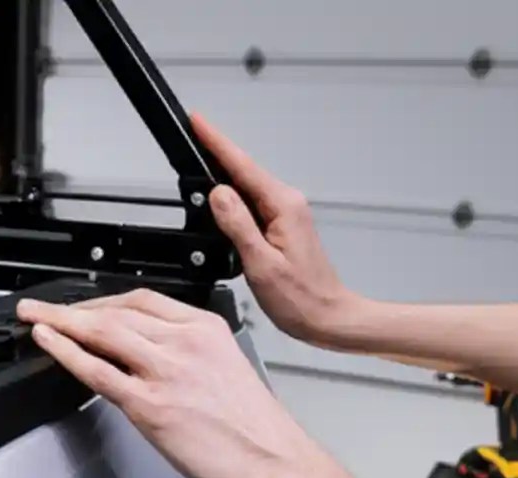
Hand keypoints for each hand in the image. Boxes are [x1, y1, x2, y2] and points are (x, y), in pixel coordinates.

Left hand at [17, 289, 321, 477]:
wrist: (274, 462)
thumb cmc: (255, 428)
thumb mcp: (225, 369)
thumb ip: (186, 355)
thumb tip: (145, 356)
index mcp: (206, 328)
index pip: (143, 299)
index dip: (103, 300)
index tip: (83, 305)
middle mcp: (185, 342)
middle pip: (116, 311)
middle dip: (73, 308)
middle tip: (42, 307)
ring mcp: (166, 371)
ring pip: (103, 332)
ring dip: (61, 321)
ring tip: (34, 318)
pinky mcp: (152, 404)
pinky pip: (98, 370)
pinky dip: (66, 351)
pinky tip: (48, 342)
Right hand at [191, 113, 363, 347]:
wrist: (328, 317)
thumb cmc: (301, 298)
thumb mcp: (261, 263)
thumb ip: (238, 225)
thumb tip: (218, 194)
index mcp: (283, 206)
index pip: (242, 166)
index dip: (216, 142)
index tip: (197, 122)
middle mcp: (287, 204)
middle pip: (243, 171)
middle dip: (215, 152)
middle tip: (189, 136)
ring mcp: (286, 214)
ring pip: (247, 188)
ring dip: (223, 176)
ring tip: (198, 163)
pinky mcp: (283, 226)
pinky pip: (253, 204)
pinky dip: (233, 199)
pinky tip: (220, 202)